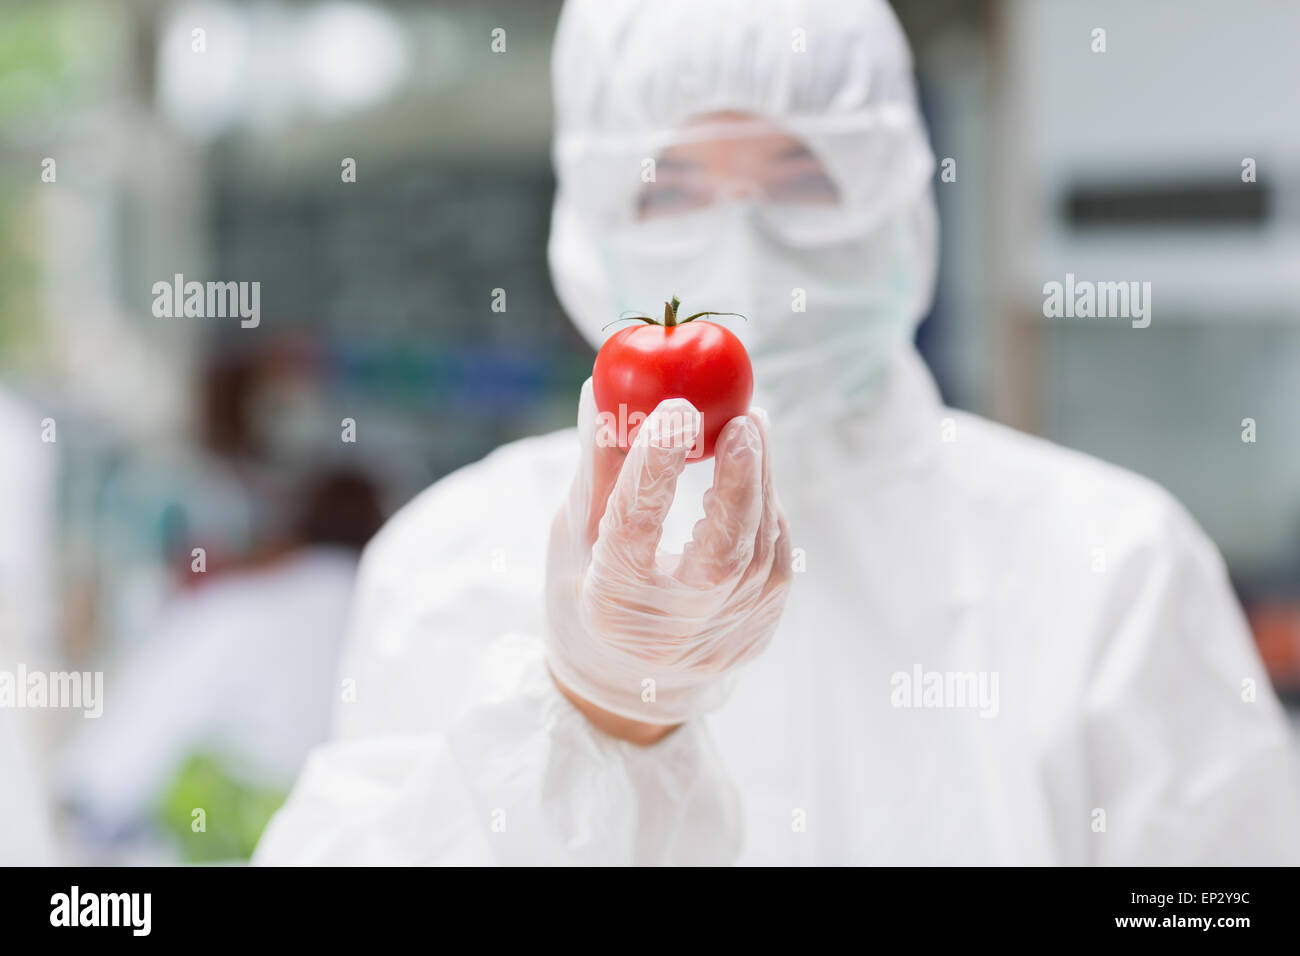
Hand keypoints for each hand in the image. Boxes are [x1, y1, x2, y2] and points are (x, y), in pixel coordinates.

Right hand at [545, 378, 792, 738]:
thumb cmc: (586, 595)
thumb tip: (606, 387)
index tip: (673, 409)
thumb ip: (599, 464)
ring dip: (760, 484)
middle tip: (742, 419)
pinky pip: (774, 564)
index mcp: (612, 605)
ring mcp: (723, 639)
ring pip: (758, 554)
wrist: (624, 687)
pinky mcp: (756, 635)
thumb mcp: (576, 535)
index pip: (635, 529)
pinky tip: (757, 473)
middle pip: (721, 554)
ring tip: (751, 425)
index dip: (655, 465)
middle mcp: (673, 632)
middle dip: (738, 481)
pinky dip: (767, 513)